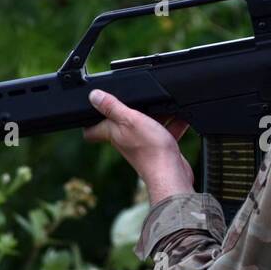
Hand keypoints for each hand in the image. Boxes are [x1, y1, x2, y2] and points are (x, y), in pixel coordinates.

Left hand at [84, 89, 194, 204]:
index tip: (92, 109)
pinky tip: (180, 115)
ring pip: (145, 125)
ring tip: (162, 103)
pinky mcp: (160, 149)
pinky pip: (164, 132)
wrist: (171, 173)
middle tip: (133, 99)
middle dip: (127, 110)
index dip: (90, 120)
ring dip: (154, 114)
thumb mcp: (130, 120)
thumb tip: (93, 96)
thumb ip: (112, 107)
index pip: (93, 130)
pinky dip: (172, 123)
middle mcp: (126, 140)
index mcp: (114, 133)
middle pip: (122, 123)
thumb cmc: (149, 150)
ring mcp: (143, 145)